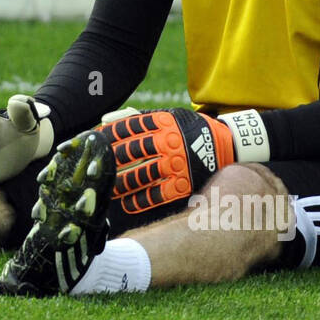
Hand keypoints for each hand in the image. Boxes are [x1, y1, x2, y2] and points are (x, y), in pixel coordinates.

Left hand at [105, 107, 235, 213]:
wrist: (225, 146)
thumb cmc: (187, 129)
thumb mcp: (167, 116)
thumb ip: (136, 117)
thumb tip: (105, 120)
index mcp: (164, 123)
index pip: (127, 128)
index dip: (107, 136)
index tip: (94, 143)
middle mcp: (170, 143)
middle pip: (131, 153)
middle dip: (110, 160)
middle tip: (95, 167)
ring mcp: (177, 164)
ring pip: (140, 176)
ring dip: (120, 183)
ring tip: (106, 187)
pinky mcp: (184, 184)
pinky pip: (156, 195)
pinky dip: (139, 200)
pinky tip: (126, 203)